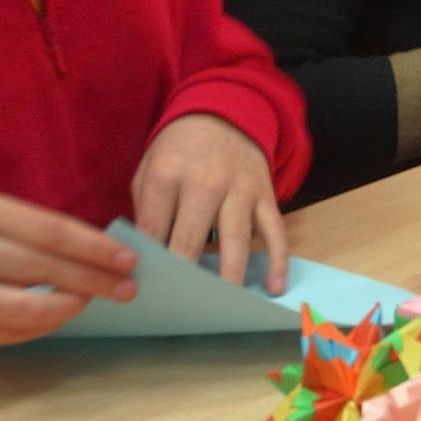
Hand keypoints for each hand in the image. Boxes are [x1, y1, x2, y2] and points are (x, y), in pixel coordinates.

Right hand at [0, 192, 137, 346]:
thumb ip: (35, 234)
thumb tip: (101, 257)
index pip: (53, 230)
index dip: (96, 248)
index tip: (129, 259)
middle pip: (47, 267)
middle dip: (95, 280)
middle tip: (128, 288)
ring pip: (34, 306)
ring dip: (73, 305)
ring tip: (95, 301)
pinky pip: (17, 330)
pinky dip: (48, 322)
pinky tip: (62, 314)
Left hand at [132, 113, 288, 294]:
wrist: (223, 115)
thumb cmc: (180, 152)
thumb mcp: (150, 167)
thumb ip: (145, 208)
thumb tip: (143, 254)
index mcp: (167, 175)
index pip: (154, 228)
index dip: (148, 260)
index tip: (147, 287)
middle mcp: (203, 182)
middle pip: (191, 238)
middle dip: (183, 275)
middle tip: (179, 305)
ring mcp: (238, 190)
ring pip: (235, 239)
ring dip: (230, 274)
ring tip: (225, 303)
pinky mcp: (265, 196)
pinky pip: (275, 232)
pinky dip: (278, 261)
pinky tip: (274, 287)